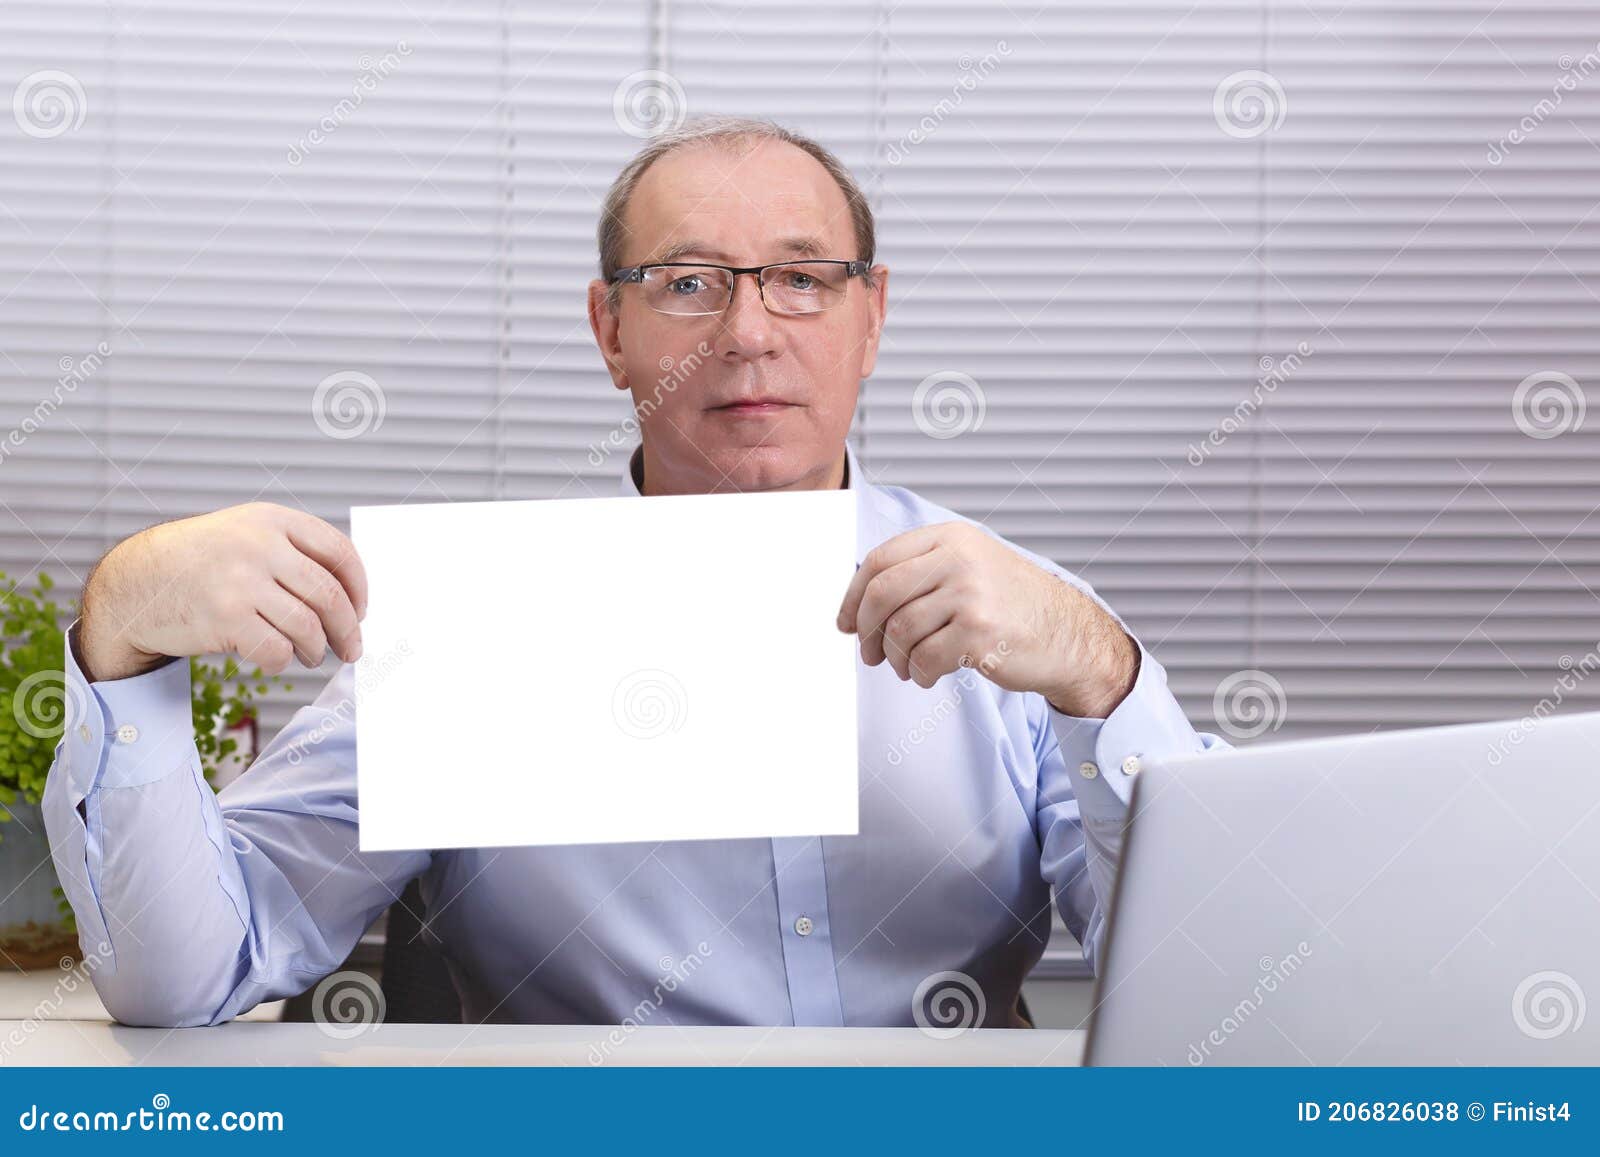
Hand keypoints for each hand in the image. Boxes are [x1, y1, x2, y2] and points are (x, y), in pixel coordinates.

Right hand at [77, 502, 367, 681]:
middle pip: (329, 595)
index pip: (339, 551)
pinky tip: (280, 658)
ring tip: (313, 654)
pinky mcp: (225, 618)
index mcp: (272, 520)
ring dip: (317, 648)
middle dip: (348, 629)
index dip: (359, 586)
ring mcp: (241, 582)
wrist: (136, 581)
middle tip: (351, 648)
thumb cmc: (199, 562)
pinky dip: (284, 660)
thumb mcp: (245, 533)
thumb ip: (293, 551)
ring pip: (308, 626)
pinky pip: (276, 649)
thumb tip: (350, 596)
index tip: (361, 610)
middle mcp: (259, 546)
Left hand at [835, 521, 1137, 717]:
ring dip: (895, 658)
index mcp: (951, 538)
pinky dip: (918, 673)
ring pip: (900, 630)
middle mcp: (960, 559)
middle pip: (882, 594)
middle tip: (869, 653)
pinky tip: (928, 674)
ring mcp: (972, 595)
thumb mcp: (969, 566)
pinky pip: (925, 658)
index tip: (846, 623)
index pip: (879, 560)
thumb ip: (920, 571)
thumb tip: (857, 601)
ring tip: (906, 666)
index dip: (853, 596)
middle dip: (866, 630)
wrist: (1067, 634)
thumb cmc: (1012, 605)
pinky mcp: (980, 633)